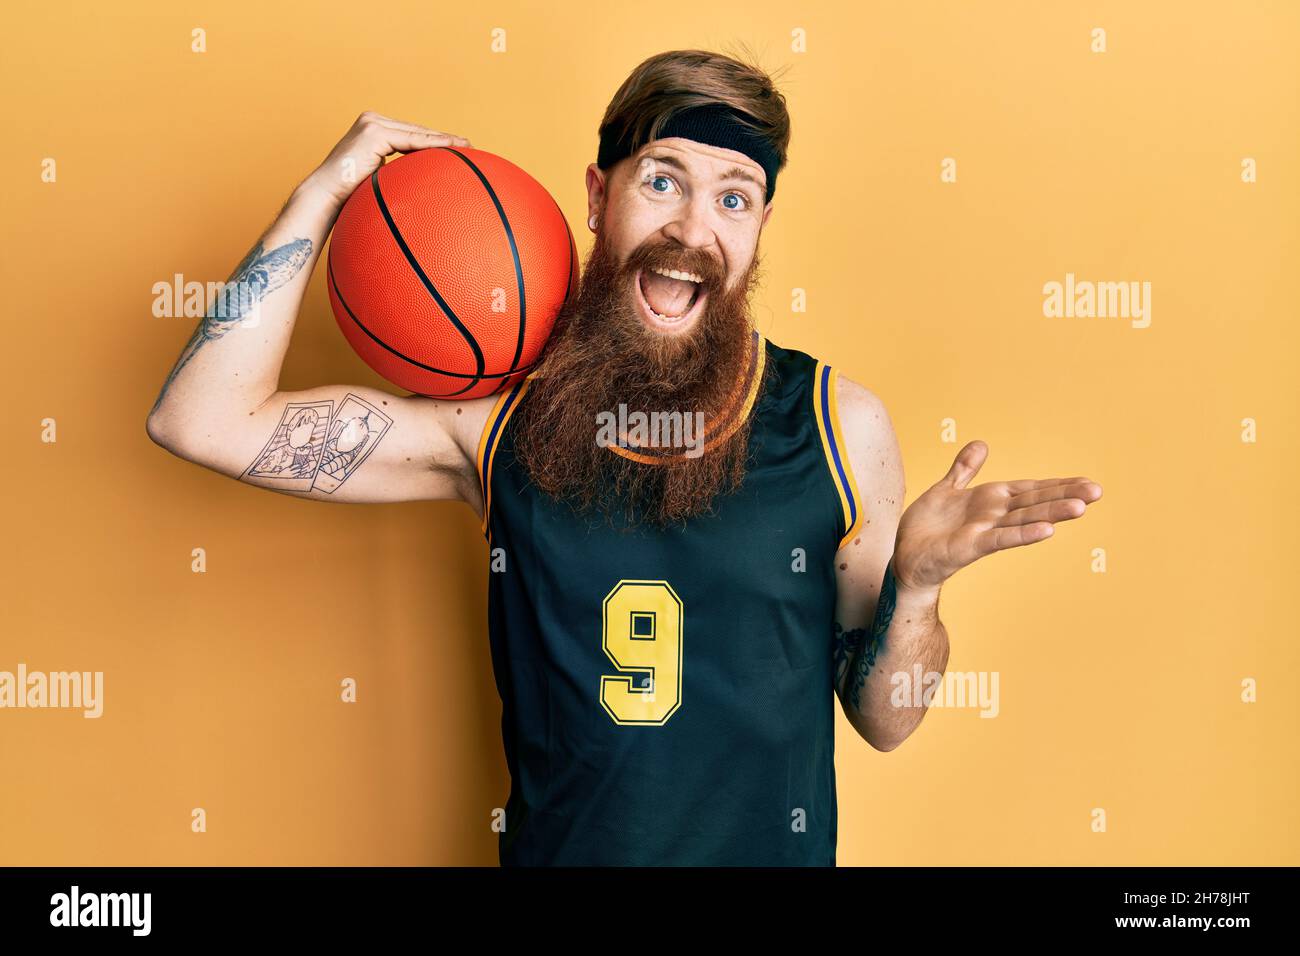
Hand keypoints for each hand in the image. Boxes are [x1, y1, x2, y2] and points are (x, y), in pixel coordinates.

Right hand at [300, 111, 471, 206]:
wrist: (326, 196)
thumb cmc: (349, 196)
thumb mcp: (377, 182)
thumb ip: (395, 176)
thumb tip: (417, 191)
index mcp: (374, 129)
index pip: (411, 135)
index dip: (436, 142)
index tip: (460, 149)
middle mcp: (373, 121)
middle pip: (417, 131)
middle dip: (444, 140)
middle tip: (470, 147)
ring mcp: (372, 124)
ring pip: (417, 134)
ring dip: (444, 141)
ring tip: (467, 147)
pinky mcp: (374, 131)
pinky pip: (412, 141)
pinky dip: (434, 146)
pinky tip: (454, 150)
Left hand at [892, 440, 1101, 593]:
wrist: (905, 558)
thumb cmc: (927, 529)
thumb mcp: (945, 490)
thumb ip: (964, 469)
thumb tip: (981, 444)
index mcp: (989, 500)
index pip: (1029, 489)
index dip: (1057, 484)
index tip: (1087, 482)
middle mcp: (992, 515)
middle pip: (1034, 502)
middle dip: (1065, 496)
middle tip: (1098, 491)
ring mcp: (984, 532)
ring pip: (1024, 519)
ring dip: (1051, 514)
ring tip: (1081, 507)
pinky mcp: (970, 547)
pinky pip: (1000, 539)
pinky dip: (1022, 534)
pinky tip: (1046, 531)